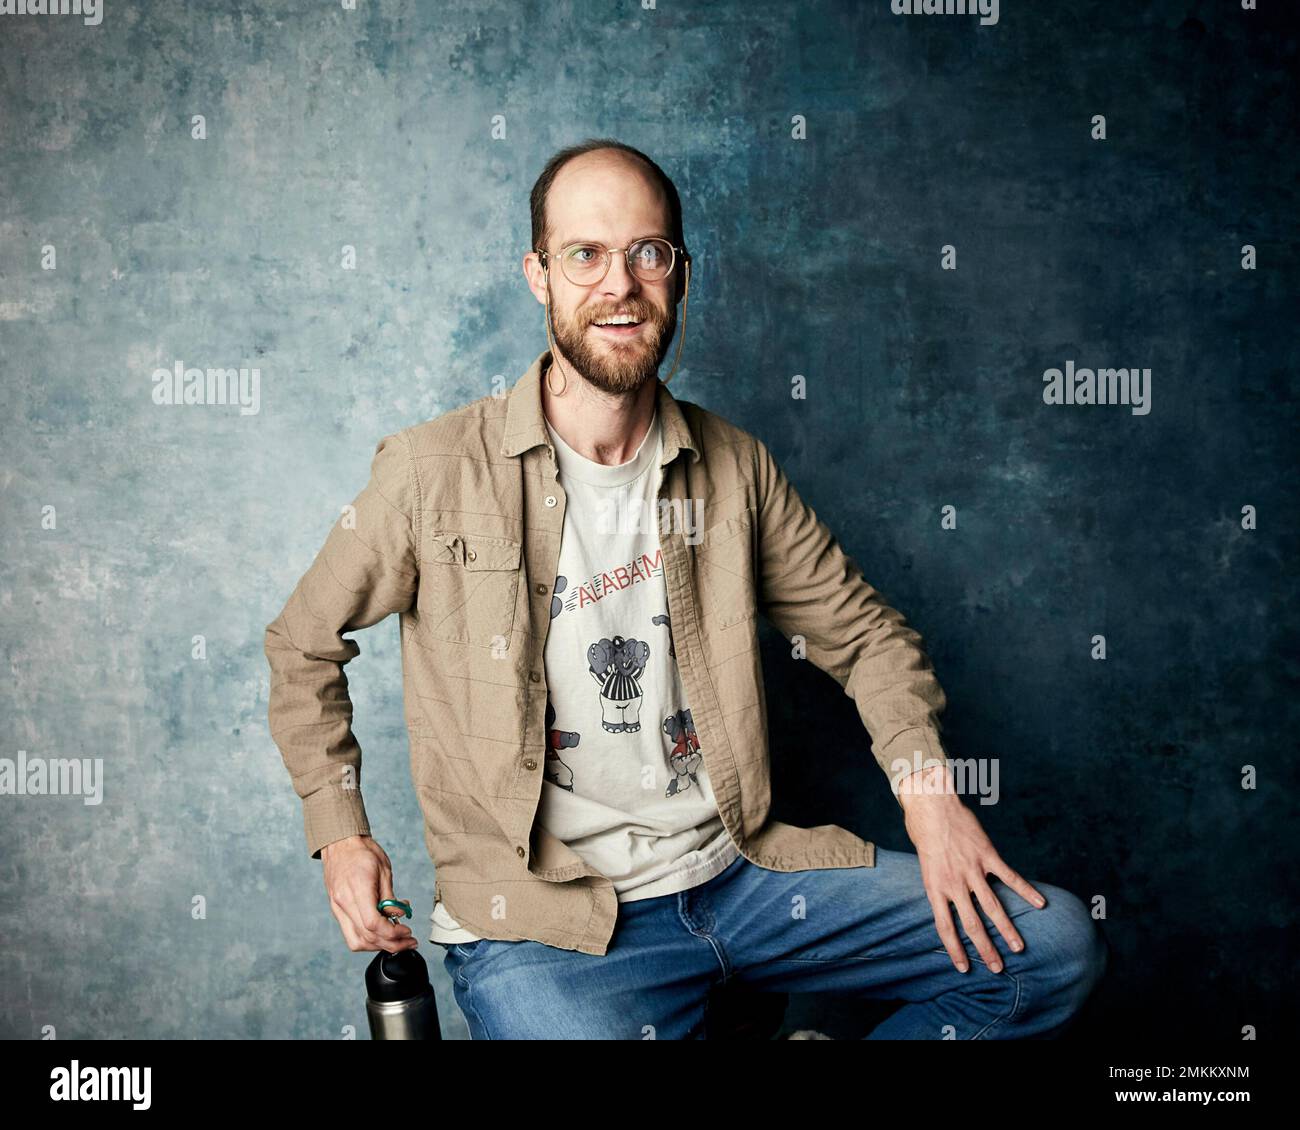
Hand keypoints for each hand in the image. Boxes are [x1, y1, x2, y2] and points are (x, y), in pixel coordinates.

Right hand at [320, 834, 417, 953]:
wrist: (340, 843)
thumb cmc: (363, 852)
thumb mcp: (384, 870)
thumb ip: (390, 897)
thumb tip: (398, 917)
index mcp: (357, 890)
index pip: (372, 924)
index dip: (392, 933)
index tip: (407, 932)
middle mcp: (343, 903)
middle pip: (366, 937)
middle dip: (390, 944)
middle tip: (409, 941)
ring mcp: (337, 908)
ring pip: (355, 941)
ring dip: (378, 946)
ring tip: (397, 940)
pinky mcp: (336, 910)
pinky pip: (350, 933)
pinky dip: (367, 939)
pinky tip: (381, 932)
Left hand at [898, 765, 1045, 973]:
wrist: (932, 805)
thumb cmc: (925, 835)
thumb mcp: (925, 866)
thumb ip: (940, 886)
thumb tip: (951, 906)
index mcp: (934, 887)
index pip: (944, 926)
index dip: (954, 949)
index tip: (964, 969)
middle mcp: (953, 882)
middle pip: (972, 923)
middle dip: (986, 948)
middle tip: (998, 968)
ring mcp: (971, 869)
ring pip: (993, 905)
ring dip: (1007, 929)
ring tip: (1019, 947)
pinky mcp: (987, 854)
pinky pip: (1009, 877)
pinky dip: (1026, 891)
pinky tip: (1041, 904)